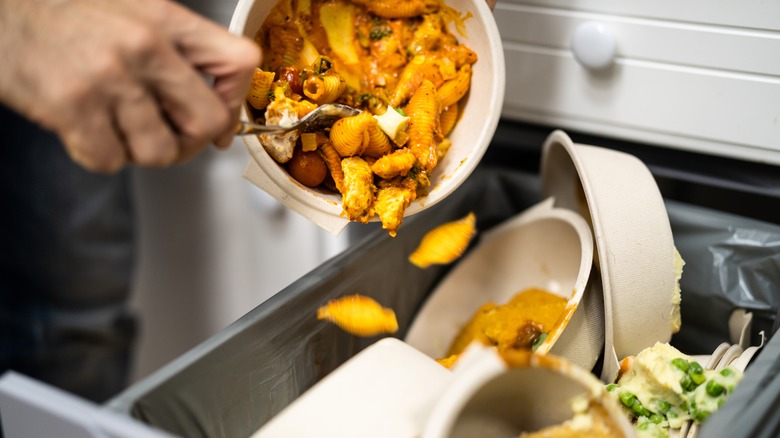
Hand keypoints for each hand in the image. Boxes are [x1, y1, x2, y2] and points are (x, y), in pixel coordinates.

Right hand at [0, 0, 259, 172]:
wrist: (0, 13)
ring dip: (141, 151)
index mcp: (165, 19)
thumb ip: (181, 54)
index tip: (220, 118)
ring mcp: (109, 78)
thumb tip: (219, 124)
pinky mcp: (73, 107)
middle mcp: (144, 46)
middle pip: (208, 120)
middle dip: (192, 140)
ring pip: (161, 151)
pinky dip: (100, 154)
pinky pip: (111, 160)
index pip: (239, 61)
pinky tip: (86, 128)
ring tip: (119, 127)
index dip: (235, 99)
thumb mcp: (134, 11)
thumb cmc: (65, 13)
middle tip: (170, 135)